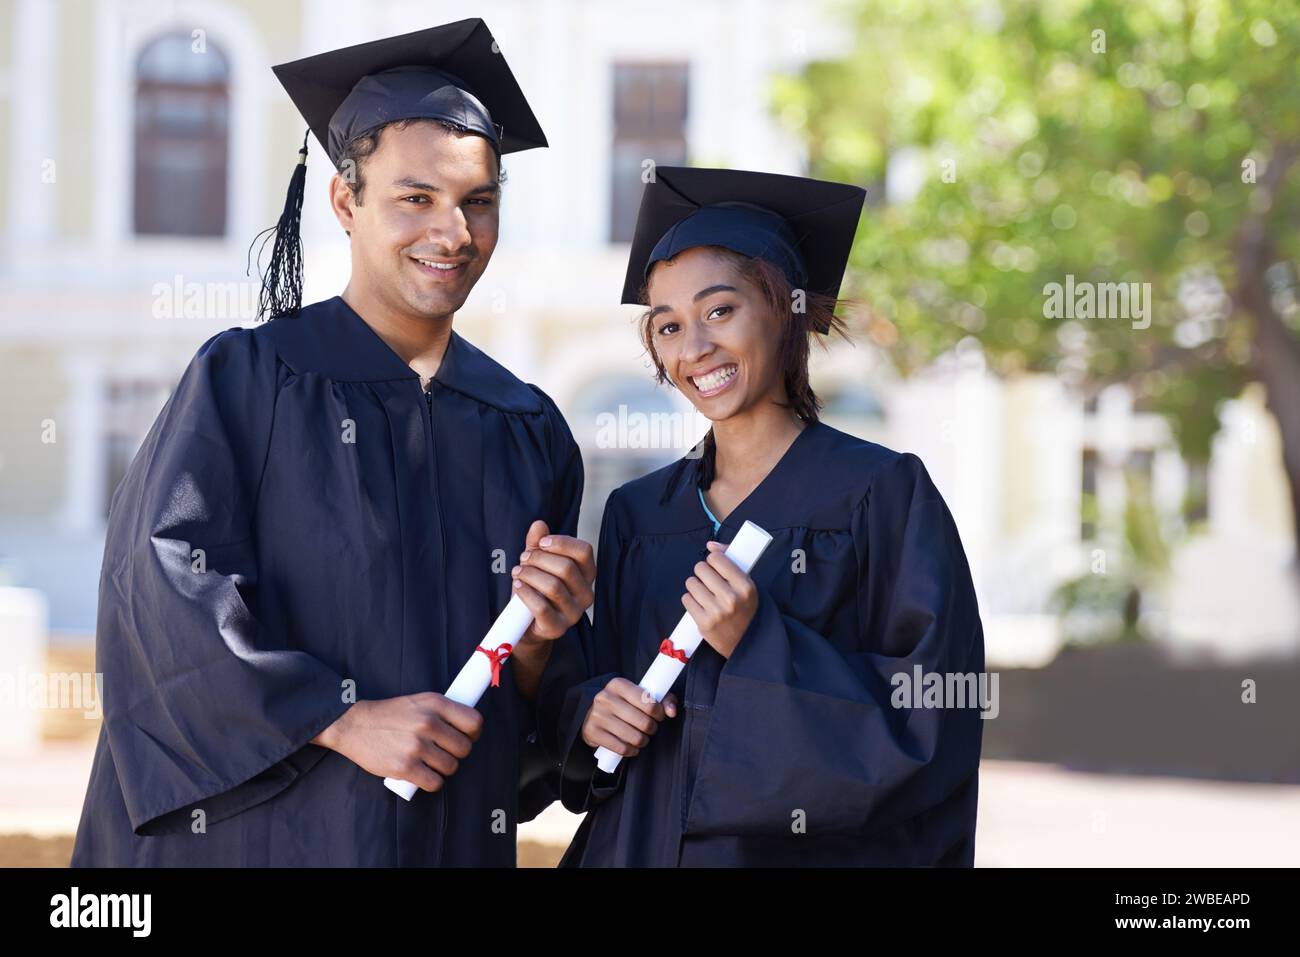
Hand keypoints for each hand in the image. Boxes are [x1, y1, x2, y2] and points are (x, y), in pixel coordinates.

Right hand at [312, 693, 482, 792]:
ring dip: (443, 769)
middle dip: (456, 753)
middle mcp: (428, 723)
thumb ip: (443, 711)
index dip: (474, 734)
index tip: (466, 737)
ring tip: (430, 763)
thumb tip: (470, 728)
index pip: (474, 722)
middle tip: (443, 752)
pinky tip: (423, 775)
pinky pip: (435, 783)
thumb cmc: (390, 715)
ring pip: (451, 767)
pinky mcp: (405, 767)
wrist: (354, 724)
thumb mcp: (419, 701)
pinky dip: (432, 782)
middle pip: (464, 748)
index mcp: (435, 703)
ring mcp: (416, 746)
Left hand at [511, 520, 595, 643]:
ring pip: (553, 587)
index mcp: (586, 575)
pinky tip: (517, 585)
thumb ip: (538, 544)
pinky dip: (526, 593)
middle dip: (539, 559)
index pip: (584, 551)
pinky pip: (542, 608)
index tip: (541, 543)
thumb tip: (539, 525)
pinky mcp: (557, 628)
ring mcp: (573, 613)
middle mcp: (585, 594)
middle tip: (523, 559)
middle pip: (566, 567)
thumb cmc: (537, 590)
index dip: (562, 542)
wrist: (528, 625)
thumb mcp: (538, 564)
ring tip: (517, 572)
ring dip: (530, 574)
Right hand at [580, 677, 678, 757]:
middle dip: (652, 728)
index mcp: (618, 684)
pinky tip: (632, 747)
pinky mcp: (592, 732)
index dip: (659, 712)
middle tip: (650, 728)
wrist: (592, 714)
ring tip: (642, 738)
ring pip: (634, 737)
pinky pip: (621, 748)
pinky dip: (631, 751)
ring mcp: (597, 715)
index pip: (648, 702)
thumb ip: (662, 699)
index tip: (658, 715)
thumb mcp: (639, 695)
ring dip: (643, 741)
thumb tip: (671, 711)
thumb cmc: (623, 704)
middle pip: (644, 722)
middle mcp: (605, 698)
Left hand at [681, 540, 757, 658]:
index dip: (713, 561)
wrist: (748, 643)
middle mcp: (731, 598)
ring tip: (706, 594)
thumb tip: (710, 545)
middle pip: (700, 568)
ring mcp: (716, 612)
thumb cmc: (745, 609)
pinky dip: (691, 600)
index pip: (716, 559)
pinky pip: (686, 599)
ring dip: (695, 586)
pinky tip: (701, 605)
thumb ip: (731, 560)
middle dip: (703, 572)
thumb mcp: (746, 584)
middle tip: (710, 582)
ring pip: (691, 583)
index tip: (716, 568)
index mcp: (745, 586)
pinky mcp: (704, 623)